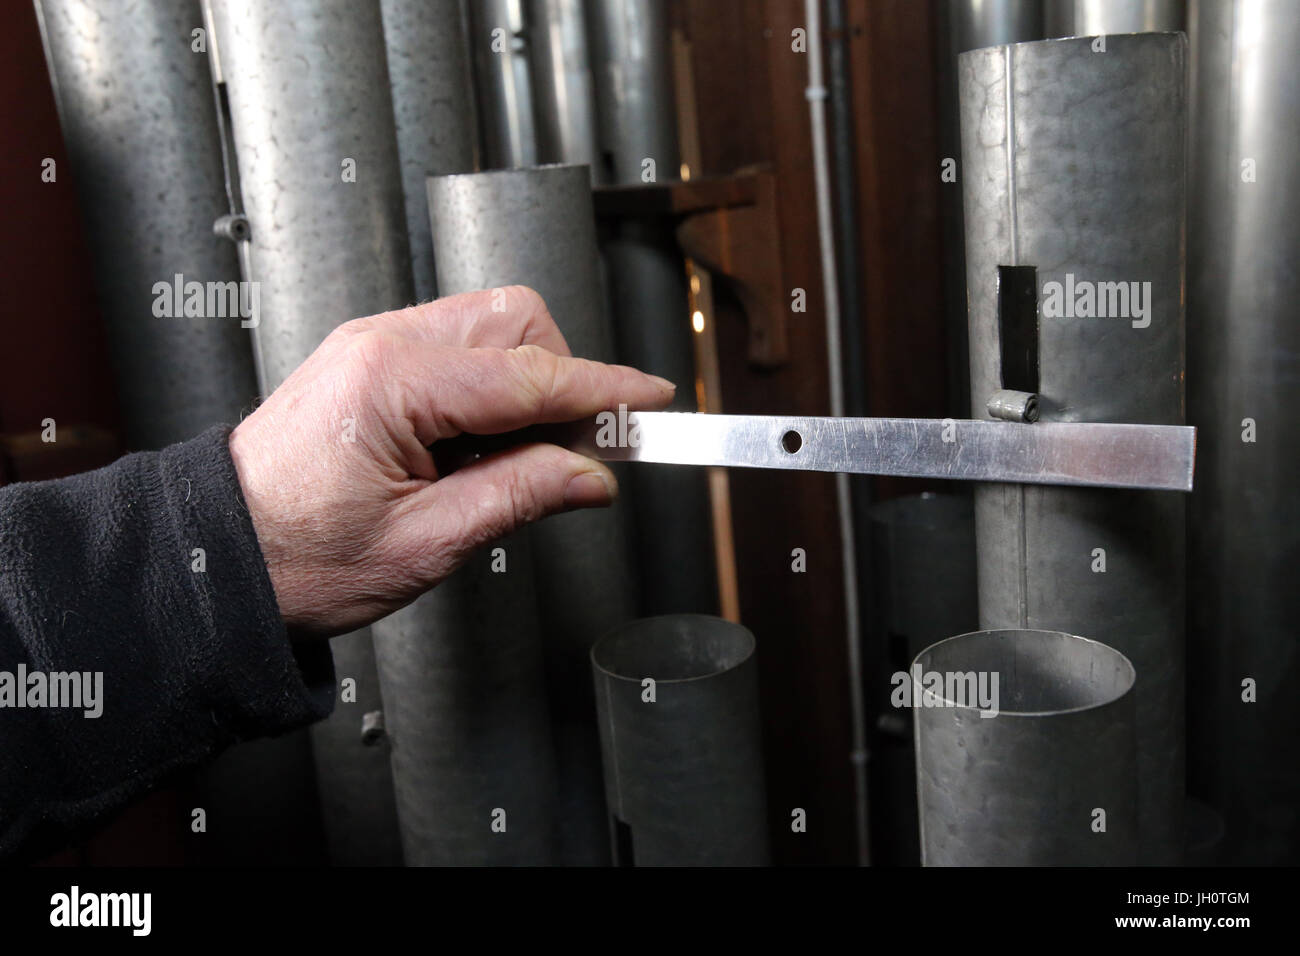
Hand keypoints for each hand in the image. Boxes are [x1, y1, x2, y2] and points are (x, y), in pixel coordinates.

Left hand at [228, 286, 674, 638]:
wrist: (218, 558)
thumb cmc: (296, 557)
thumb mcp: (425, 544)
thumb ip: (519, 496)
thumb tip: (590, 475)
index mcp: (391, 383)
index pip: (530, 375)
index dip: (603, 391)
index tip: (652, 403)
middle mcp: (381, 344)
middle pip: (517, 322)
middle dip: (562, 380)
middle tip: (573, 454)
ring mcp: (374, 345)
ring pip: (492, 328)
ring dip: (528, 385)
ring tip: (518, 460)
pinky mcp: (373, 360)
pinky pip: (460, 349)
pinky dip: (493, 390)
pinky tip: (481, 447)